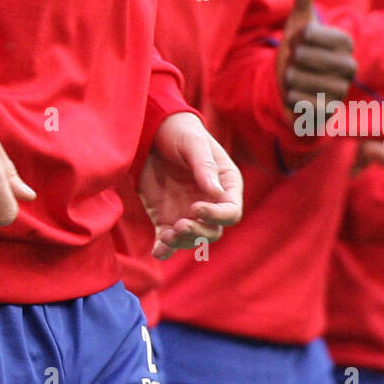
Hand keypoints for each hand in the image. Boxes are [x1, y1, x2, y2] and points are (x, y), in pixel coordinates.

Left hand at [140, 111, 242, 260]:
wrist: (153, 131)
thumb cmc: (180, 132)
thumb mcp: (192, 144)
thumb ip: (204, 166)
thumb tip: (215, 192)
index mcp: (225, 185)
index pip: (230, 211)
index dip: (216, 215)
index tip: (196, 208)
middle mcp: (209, 203)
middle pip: (212, 231)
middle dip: (198, 233)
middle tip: (180, 225)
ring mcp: (187, 212)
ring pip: (192, 239)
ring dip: (181, 242)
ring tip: (166, 236)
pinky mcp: (165, 217)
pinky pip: (167, 239)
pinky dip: (164, 249)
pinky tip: (158, 252)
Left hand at [277, 0, 356, 112]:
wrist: (291, 85)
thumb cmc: (298, 48)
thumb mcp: (299, 20)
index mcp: (345, 43)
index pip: (312, 34)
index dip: (297, 36)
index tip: (300, 41)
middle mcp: (349, 68)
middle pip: (303, 57)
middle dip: (291, 58)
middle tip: (295, 63)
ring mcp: (340, 92)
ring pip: (299, 80)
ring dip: (289, 78)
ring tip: (295, 78)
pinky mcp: (329, 113)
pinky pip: (303, 103)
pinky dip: (291, 97)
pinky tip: (294, 95)